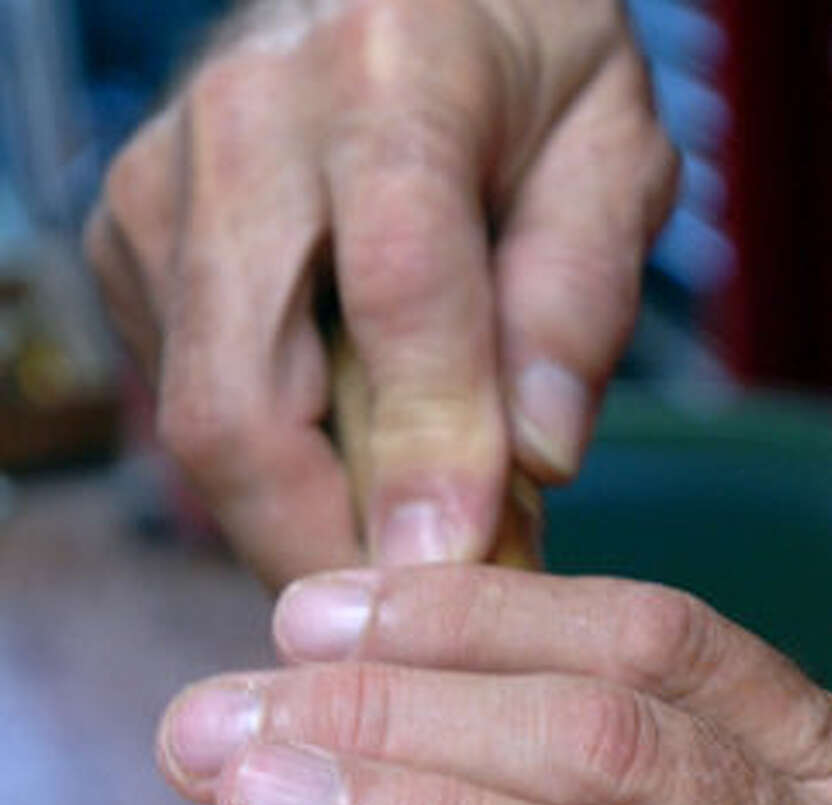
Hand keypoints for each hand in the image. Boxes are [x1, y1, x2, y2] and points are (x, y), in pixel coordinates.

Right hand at [86, 0, 676, 584]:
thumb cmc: (516, 62)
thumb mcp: (609, 139)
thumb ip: (583, 289)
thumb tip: (539, 458)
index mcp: (387, 75)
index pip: (397, 295)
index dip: (427, 454)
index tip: (467, 568)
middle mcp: (241, 130)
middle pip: (240, 405)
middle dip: (329, 546)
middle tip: (428, 622)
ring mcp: (159, 195)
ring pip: (201, 430)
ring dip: (307, 524)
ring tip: (410, 540)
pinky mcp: (130, 253)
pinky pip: (190, 414)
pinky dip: (279, 478)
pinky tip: (357, 470)